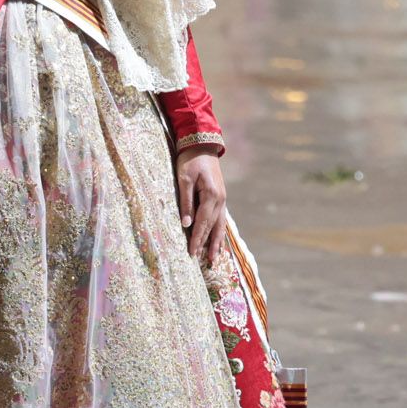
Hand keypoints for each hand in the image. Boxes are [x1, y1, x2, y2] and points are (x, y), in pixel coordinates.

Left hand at [175, 145, 227, 265]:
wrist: (202, 145)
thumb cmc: (190, 160)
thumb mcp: (184, 178)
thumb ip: (186, 201)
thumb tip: (186, 224)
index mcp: (211, 195)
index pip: (202, 223)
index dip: (197, 239)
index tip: (192, 253)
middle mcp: (220, 200)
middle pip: (213, 227)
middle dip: (208, 245)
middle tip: (205, 262)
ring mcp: (222, 199)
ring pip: (220, 225)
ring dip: (218, 242)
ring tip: (216, 258)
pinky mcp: (220, 197)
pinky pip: (221, 218)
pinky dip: (220, 231)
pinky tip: (219, 240)